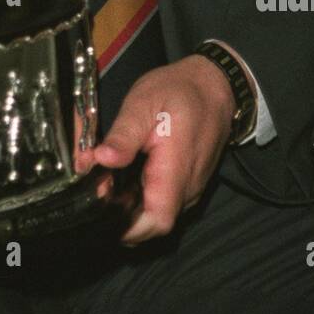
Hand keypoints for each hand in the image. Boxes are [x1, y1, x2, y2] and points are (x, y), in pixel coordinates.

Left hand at [77, 57, 235, 244]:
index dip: (127, 227)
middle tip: (98, 193)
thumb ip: (123, 135)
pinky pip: (164, 201)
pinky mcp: (188, 183)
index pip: (156, 222)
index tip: (101, 212)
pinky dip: (142, 198)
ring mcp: (190, 188)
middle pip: (153, 224)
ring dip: (131, 209)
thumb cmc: (179, 92)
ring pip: (158, 214)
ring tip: (107, 184)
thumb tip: (101, 159)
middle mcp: (187, 189)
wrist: (215, 86)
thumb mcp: (144, 103)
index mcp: (176, 171)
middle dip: (122, 218)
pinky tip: (125, 178)